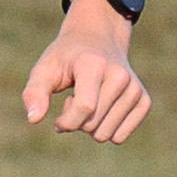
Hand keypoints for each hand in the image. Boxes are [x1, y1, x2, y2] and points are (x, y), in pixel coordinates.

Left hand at [22, 18, 150, 141]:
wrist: (98, 39)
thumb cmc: (67, 57)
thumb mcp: (45, 68)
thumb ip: (34, 92)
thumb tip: (33, 119)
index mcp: (94, 65)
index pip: (84, 108)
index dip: (65, 121)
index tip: (56, 118)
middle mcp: (120, 76)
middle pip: (92, 126)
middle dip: (76, 121)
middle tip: (75, 98)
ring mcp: (134, 88)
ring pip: (106, 135)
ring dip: (90, 126)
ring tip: (89, 101)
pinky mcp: (143, 101)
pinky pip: (120, 137)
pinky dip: (106, 130)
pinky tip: (102, 108)